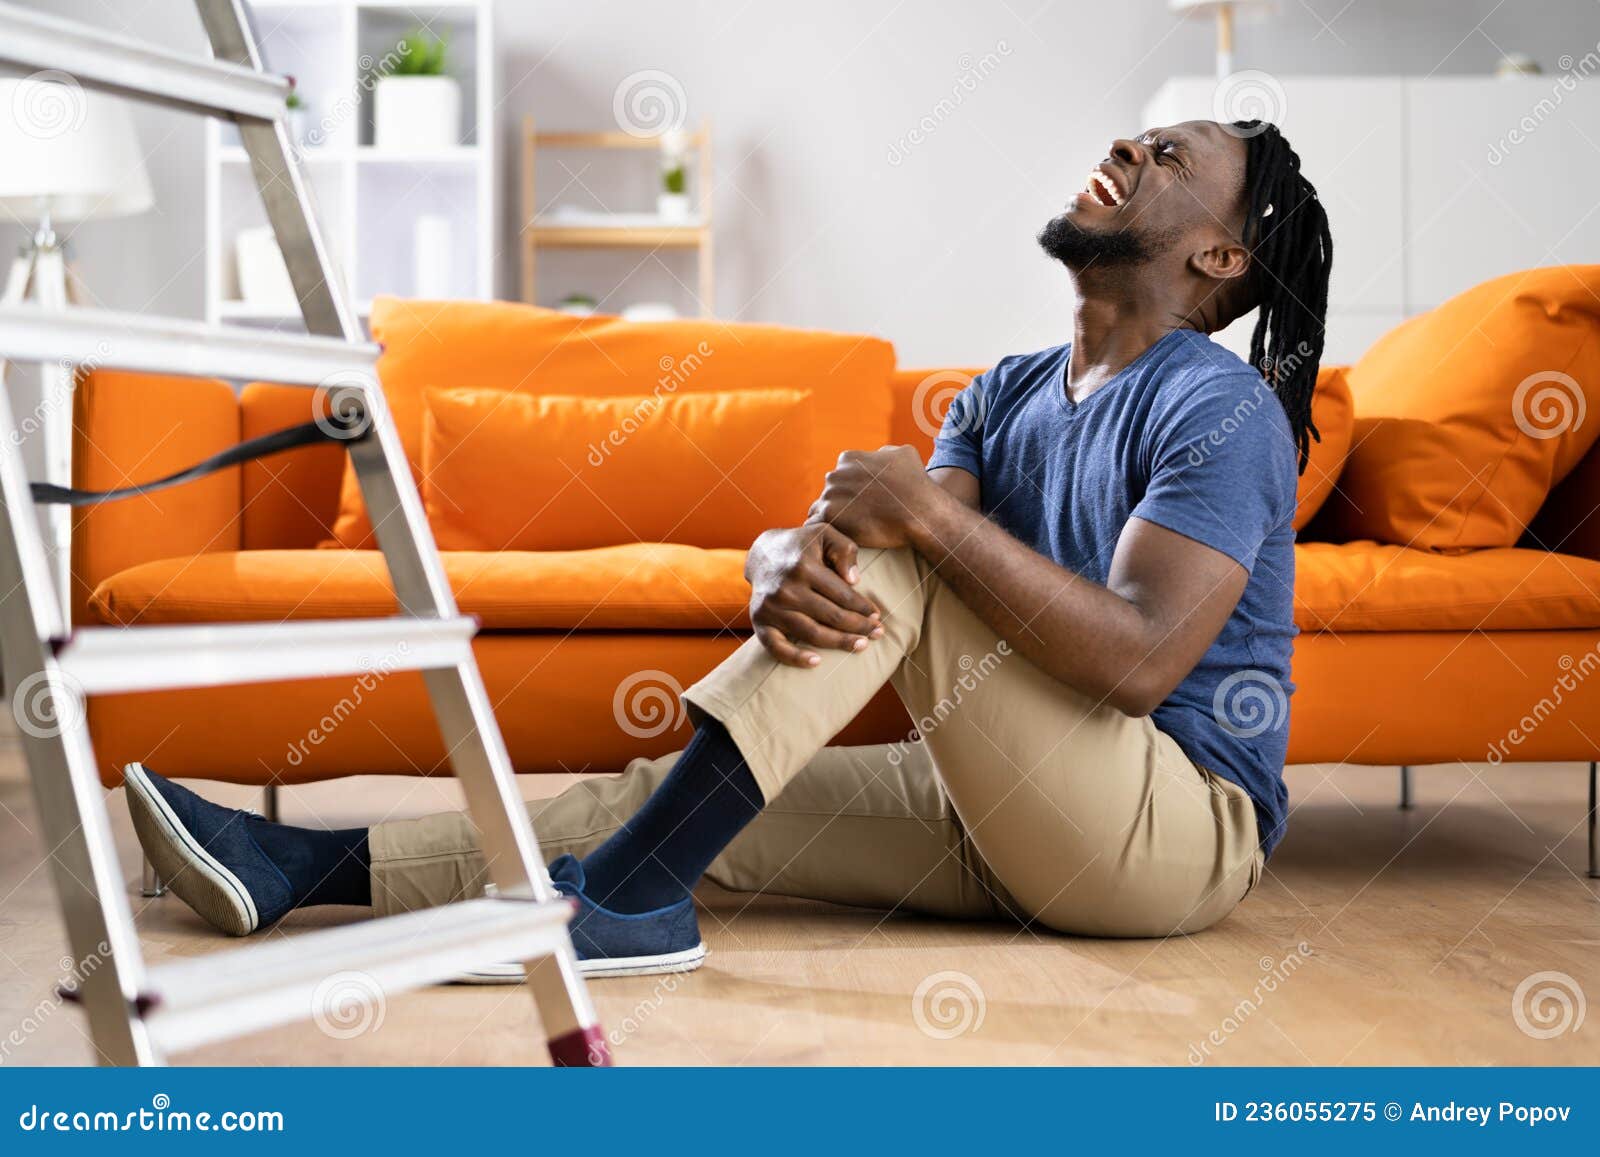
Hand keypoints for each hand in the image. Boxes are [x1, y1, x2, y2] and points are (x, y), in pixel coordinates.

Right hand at [746, 524, 883, 667]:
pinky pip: (776, 647)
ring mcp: (771, 608)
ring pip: (812, 634)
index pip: (843, 595)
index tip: (877, 615)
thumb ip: (845, 549)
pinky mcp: (759, 622)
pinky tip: (816, 662)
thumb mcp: (825, 532)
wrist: (763, 554)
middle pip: (831, 616)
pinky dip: (795, 658)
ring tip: (861, 646)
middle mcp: (785, 589)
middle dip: (859, 627)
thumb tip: (854, 581)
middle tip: (878, 633)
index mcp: (803, 566)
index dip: (863, 608)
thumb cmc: (802, 545)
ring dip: (840, 643)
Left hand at [808, 445, 934, 548]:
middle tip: (857, 519)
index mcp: (848, 459)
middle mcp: (835, 474)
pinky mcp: (829, 516)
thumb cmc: (916, 485)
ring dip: (833, 518)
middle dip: (841, 503)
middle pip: (830, 492)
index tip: (863, 504)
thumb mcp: (903, 454)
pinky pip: (817, 525)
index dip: (851, 491)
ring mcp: (830, 495)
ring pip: (822, 508)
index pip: (840, 476)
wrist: (920, 513)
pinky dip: (826, 531)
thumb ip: (884, 453)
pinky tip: (839, 538)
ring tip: (849, 531)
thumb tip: (878, 456)